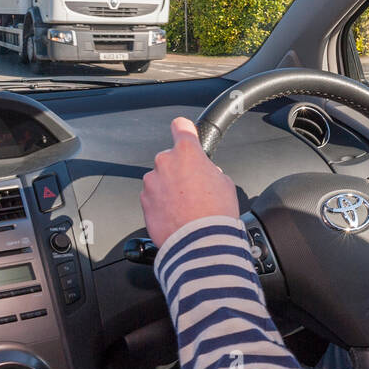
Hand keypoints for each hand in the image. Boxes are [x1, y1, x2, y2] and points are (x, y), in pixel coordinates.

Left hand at [141, 117, 239, 247]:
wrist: (199, 242)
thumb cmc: (215, 213)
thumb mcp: (224, 183)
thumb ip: (210, 171)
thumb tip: (205, 174)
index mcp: (187, 152)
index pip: (180, 126)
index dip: (184, 130)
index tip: (185, 133)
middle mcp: (165, 162)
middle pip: (170, 158)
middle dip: (178, 170)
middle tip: (193, 188)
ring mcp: (151, 182)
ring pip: (160, 179)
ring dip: (168, 188)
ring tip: (184, 207)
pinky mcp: (144, 202)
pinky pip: (153, 197)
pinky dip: (161, 204)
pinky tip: (175, 216)